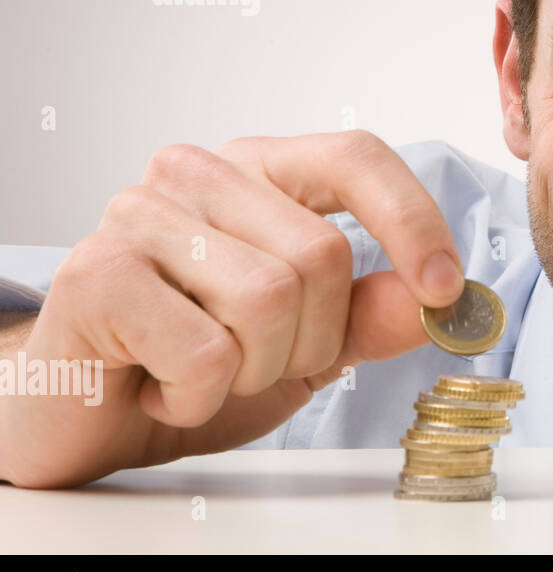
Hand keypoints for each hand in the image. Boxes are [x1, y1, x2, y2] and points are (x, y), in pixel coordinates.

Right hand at [1, 130, 464, 487]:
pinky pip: (208, 350)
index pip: (356, 156)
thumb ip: (371, 314)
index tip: (444, 290)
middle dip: (313, 339)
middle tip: (256, 362)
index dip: (413, 220)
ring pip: (270, 299)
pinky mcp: (97, 272)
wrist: (88, 416)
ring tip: (205, 370)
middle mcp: (199, 174)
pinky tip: (160, 385)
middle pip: (322, 253)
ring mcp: (140, 214)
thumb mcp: (309, 343)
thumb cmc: (196, 361)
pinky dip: (199, 395)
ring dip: (255, 370)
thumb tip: (446, 297)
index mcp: (260, 171)